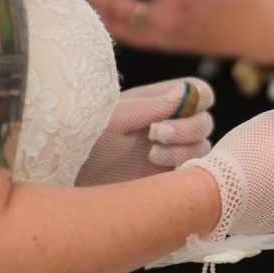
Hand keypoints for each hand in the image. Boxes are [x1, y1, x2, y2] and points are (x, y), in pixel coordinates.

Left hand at [75, 78, 214, 186]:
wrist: (68, 177)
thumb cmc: (84, 139)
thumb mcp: (115, 118)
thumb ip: (152, 107)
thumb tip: (186, 93)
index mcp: (159, 102)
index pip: (199, 93)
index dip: (199, 98)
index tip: (178, 108)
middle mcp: (171, 126)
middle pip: (205, 122)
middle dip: (186, 128)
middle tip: (156, 135)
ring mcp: (172, 154)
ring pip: (203, 149)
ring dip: (183, 150)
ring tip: (151, 156)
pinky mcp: (169, 180)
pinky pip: (194, 175)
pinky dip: (184, 172)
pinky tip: (159, 174)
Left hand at [76, 0, 273, 65]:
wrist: (260, 36)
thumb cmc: (250, 0)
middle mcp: (168, 18)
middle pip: (115, 3)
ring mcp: (163, 35)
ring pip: (115, 25)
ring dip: (90, 9)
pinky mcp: (164, 45)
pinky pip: (127, 38)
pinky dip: (105, 26)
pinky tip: (90, 14)